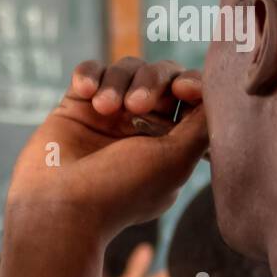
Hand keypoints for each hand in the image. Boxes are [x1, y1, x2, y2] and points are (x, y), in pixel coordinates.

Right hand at [6, 59, 206, 240]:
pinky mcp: (74, 107)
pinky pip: (88, 72)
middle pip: (159, 76)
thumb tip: (219, 91)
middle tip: (137, 105)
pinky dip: (89, 75)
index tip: (184, 90)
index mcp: (169, 143)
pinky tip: (85, 92)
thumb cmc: (119, 190)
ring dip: (117, 81)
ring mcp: (106, 116)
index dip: (190, 84)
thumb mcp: (175, 159)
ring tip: (104, 107)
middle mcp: (140, 127)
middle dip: (152, 81)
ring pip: (124, 69)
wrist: (57, 208)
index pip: (190, 97)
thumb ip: (202, 123)